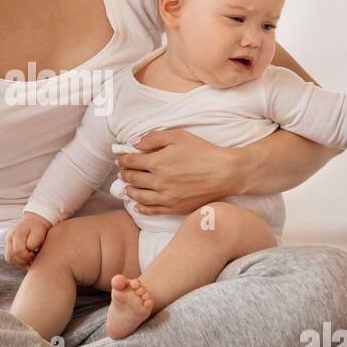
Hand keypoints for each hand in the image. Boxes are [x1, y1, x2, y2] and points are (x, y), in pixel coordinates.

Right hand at [5, 212, 51, 266]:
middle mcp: (10, 237)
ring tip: (29, 259)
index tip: (34, 253)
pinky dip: (17, 261)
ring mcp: (7, 241)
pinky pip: (9, 258)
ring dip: (19, 262)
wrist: (34, 223)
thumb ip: (33, 243)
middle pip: (11, 256)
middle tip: (32, 257)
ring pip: (9, 258)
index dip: (27, 256)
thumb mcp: (40, 233)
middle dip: (23, 260)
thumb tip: (27, 251)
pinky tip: (25, 259)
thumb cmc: (38, 229)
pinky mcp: (7, 246)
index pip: (18, 251)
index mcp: (17, 233)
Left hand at [115, 129, 238, 215]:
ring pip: (139, 196)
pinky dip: (141, 207)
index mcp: (157, 162)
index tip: (120, 158)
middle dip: (124, 174)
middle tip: (122, 171)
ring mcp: (166, 197)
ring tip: (126, 187)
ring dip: (129, 191)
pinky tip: (137, 205)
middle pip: (133, 179)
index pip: (132, 161)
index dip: (123, 159)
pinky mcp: (175, 208)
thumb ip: (153, 138)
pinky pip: (152, 210)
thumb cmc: (203, 152)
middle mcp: (158, 182)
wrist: (225, 173)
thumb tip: (134, 143)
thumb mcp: (178, 136)